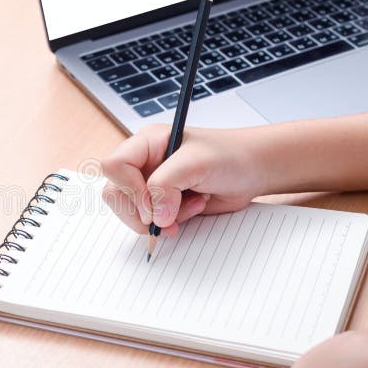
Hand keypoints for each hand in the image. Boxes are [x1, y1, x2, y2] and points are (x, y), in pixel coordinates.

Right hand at [100, 125, 266, 235]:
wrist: (253, 171)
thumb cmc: (230, 156)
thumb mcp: (197, 162)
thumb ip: (167, 185)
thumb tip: (154, 216)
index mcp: (146, 143)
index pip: (114, 165)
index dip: (128, 188)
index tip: (152, 204)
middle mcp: (143, 163)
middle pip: (115, 192)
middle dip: (141, 210)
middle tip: (167, 215)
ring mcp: (151, 185)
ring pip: (130, 211)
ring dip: (159, 218)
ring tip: (189, 207)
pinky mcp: (162, 204)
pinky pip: (150, 222)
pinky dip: (168, 224)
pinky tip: (192, 210)